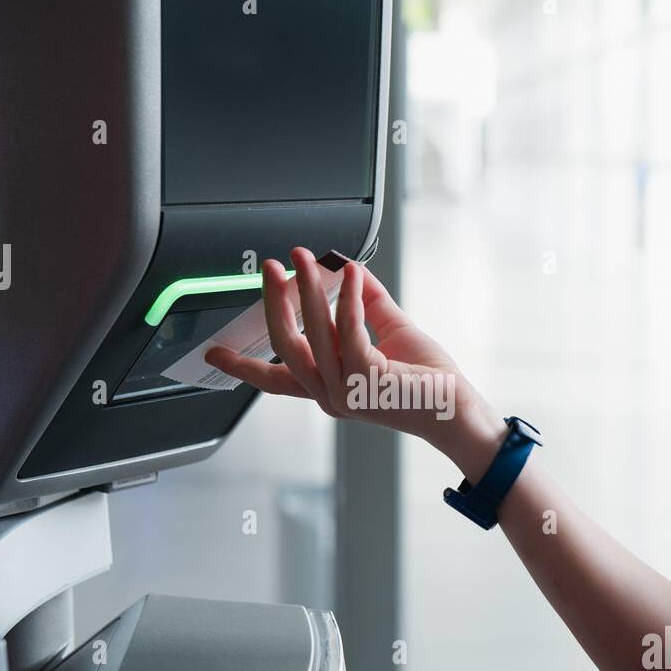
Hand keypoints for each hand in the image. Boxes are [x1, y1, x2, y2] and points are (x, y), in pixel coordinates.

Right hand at [205, 247, 505, 477]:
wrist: (456, 411)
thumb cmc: (429, 383)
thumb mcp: (389, 334)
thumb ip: (364, 304)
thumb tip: (345, 270)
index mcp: (328, 389)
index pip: (275, 379)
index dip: (242, 366)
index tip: (215, 353)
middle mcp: (329, 395)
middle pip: (284, 345)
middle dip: (273, 302)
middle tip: (272, 267)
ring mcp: (345, 390)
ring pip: (311, 333)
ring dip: (304, 290)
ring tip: (302, 259)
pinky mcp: (368, 378)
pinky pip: (348, 328)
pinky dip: (346, 296)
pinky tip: (348, 273)